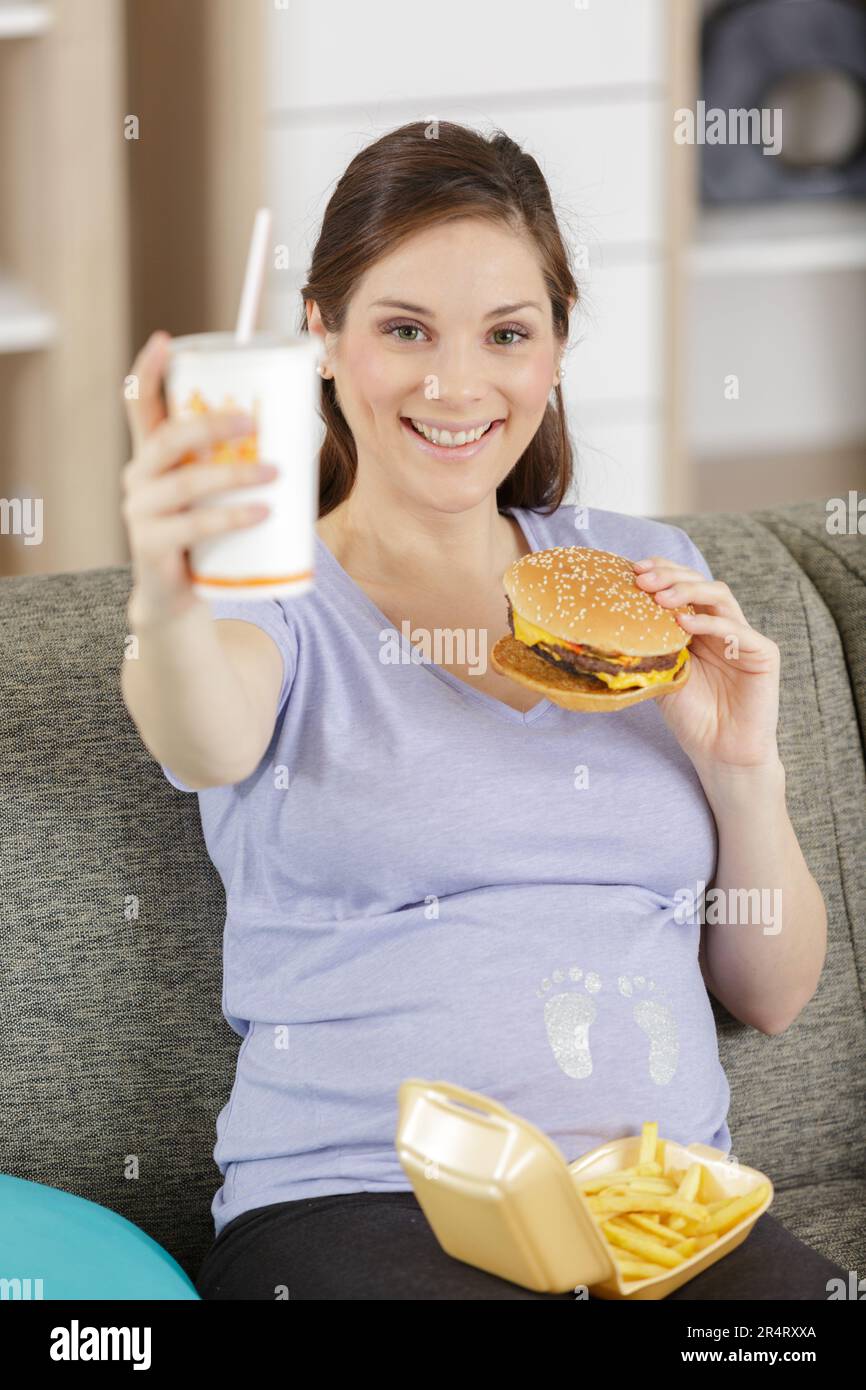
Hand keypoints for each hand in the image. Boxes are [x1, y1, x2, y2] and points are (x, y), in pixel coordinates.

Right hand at [122, 330, 277, 622]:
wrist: (179, 598)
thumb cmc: (207, 535)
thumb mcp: (215, 492)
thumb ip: (239, 459)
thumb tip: (303, 422)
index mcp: (152, 456)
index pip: (140, 405)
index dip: (148, 371)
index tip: (165, 341)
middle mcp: (139, 477)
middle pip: (166, 438)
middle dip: (209, 424)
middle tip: (252, 420)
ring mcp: (141, 512)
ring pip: (184, 482)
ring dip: (233, 473)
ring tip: (274, 472)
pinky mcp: (151, 546)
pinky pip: (192, 526)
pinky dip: (230, 518)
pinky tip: (261, 513)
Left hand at [632, 556, 780, 772]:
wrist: (720, 752)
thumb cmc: (691, 716)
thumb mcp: (661, 673)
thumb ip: (650, 645)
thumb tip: (614, 618)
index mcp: (699, 627)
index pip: (682, 586)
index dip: (661, 572)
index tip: (632, 569)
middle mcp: (722, 626)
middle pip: (700, 584)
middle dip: (670, 576)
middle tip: (642, 579)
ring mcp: (745, 637)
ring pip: (720, 596)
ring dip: (688, 591)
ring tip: (660, 598)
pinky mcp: (763, 653)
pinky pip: (736, 629)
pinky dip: (708, 622)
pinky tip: (683, 622)